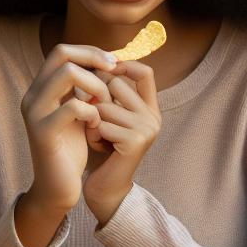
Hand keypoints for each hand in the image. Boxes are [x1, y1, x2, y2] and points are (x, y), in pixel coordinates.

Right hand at [19, 43, 115, 214]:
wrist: (57, 187)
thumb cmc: (70, 150)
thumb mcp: (78, 113)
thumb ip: (82, 90)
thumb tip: (104, 62)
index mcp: (40, 88)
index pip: (62, 51)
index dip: (90, 52)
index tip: (112, 64)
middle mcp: (33, 95)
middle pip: (61, 53)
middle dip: (93, 59)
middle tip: (113, 73)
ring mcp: (35, 112)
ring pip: (67, 74)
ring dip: (95, 85)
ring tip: (105, 104)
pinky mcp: (43, 132)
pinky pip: (73, 107)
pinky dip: (92, 112)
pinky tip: (96, 125)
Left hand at [83, 59, 160, 225]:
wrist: (106, 188)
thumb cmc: (104, 150)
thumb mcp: (110, 117)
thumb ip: (112, 92)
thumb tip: (99, 58)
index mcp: (150, 108)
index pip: (145, 71)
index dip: (122, 65)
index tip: (100, 72)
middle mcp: (153, 117)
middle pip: (117, 82)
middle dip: (97, 97)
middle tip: (94, 119)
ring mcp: (147, 129)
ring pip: (105, 103)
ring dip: (92, 118)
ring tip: (96, 135)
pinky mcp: (135, 142)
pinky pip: (102, 122)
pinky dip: (92, 133)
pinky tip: (97, 146)